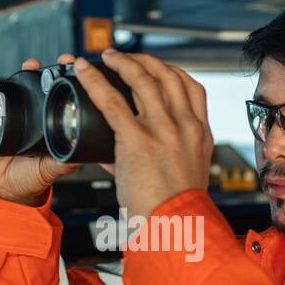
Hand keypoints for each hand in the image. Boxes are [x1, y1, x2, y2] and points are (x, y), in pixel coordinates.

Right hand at [0, 55, 80, 205]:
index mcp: (52, 125)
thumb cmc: (31, 180)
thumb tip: (82, 154)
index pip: (60, 97)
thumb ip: (64, 163)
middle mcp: (36, 117)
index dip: (65, 80)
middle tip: (44, 63)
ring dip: (20, 74)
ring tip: (25, 66)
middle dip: (43, 70)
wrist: (4, 188)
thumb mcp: (51, 170)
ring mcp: (16, 116)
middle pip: (40, 86)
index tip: (70, 67)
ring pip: (18, 89)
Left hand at [72, 50, 211, 222]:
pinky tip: (84, 73)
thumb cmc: (175, 210)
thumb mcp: (180, 176)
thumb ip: (156, 158)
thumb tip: (116, 156)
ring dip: (122, 62)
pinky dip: (96, 82)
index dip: (170, 70)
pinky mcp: (138, 139)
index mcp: (200, 134)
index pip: (192, 87)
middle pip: (168, 75)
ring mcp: (164, 130)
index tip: (154, 67)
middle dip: (144, 60)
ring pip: (143, 80)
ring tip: (105, 57)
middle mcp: (186, 126)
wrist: (175, 227)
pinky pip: (113, 101)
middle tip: (124, 58)